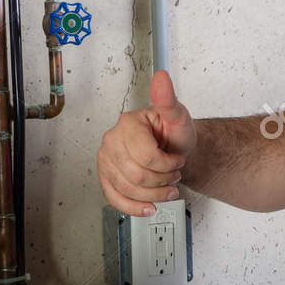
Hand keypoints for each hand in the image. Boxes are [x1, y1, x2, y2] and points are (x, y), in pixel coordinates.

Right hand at [96, 69, 195, 216]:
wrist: (172, 148)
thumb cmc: (174, 133)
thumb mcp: (178, 116)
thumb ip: (168, 100)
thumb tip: (162, 77)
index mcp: (128, 123)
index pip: (146, 156)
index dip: (167, 165)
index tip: (177, 161)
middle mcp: (112, 140)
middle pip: (137, 175)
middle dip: (162, 181)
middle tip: (173, 175)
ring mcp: (106, 159)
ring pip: (128, 189)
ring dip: (153, 195)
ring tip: (166, 189)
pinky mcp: (106, 176)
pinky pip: (115, 198)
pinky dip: (134, 207)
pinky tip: (148, 207)